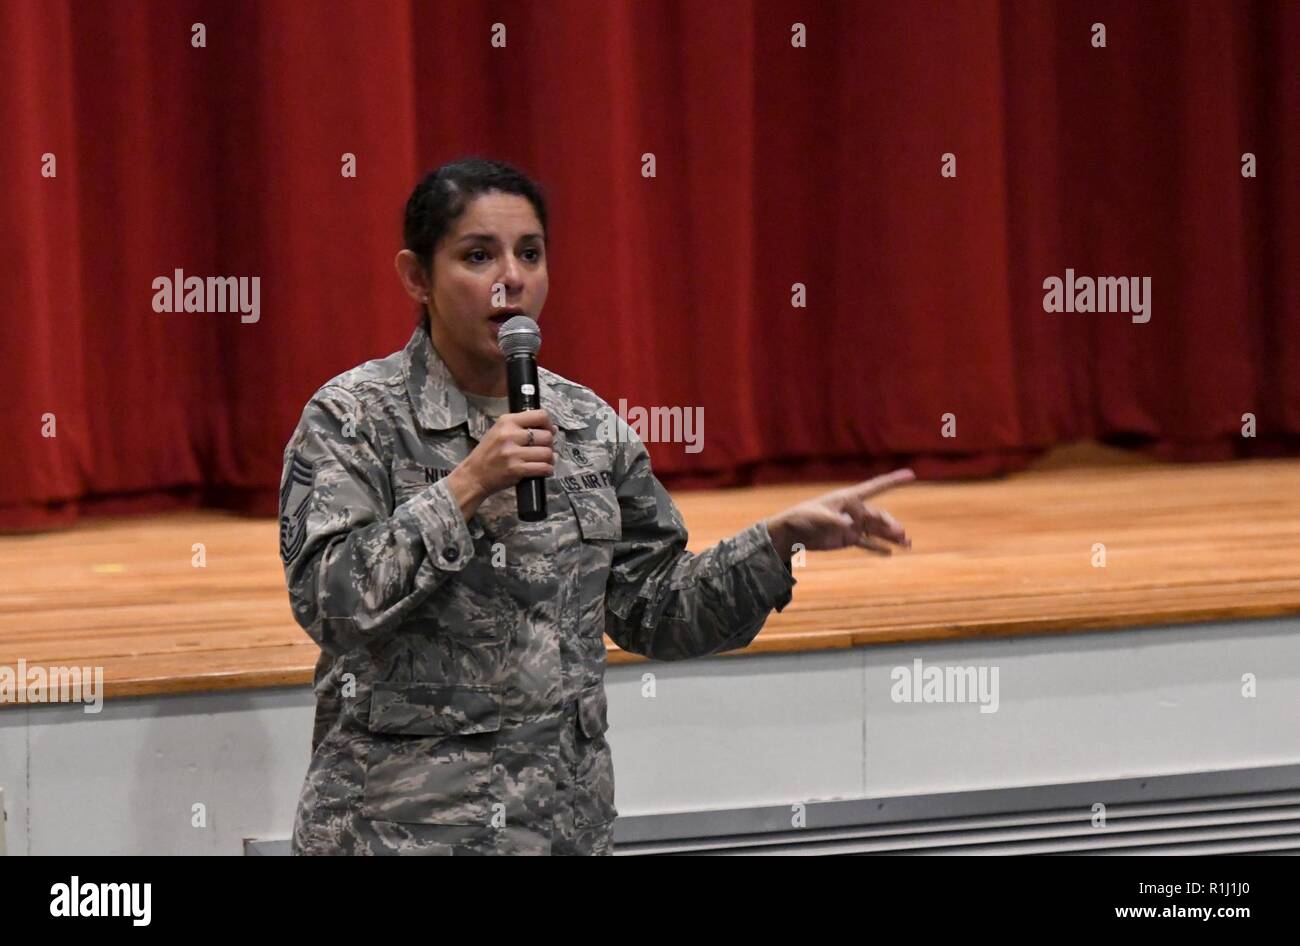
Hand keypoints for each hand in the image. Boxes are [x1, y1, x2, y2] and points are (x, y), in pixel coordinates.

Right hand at [445, 409, 556, 516]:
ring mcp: (512, 453)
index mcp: (507, 421)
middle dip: (550, 444)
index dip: (549, 424)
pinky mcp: (515, 469)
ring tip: (544, 461)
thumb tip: (553, 429)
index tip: (549, 431)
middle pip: (547, 436)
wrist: (473, 475)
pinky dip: (547, 470)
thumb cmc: (488, 453)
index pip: (541, 415)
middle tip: (544, 449)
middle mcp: (509, 435)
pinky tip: (543, 470)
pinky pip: (543, 468)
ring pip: (547, 453)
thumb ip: (523, 427)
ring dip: (550, 459)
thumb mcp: (500, 431)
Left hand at [762, 468, 914, 560]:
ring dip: (891, 536)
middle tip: (900, 533)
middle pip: (878, 515)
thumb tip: (849, 526)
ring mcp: (853, 525)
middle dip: (891, 524)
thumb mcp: (818, 517)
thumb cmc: (804, 517)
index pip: (875, 487)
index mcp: (849, 498)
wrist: (793, 532)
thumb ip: (834, 521)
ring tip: (907, 545)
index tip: (910, 475)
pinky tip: (890, 553)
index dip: (893, 481)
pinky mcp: (848, 538)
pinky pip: (867, 543)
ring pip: (877, 530)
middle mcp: (854, 510)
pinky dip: (878, 547)